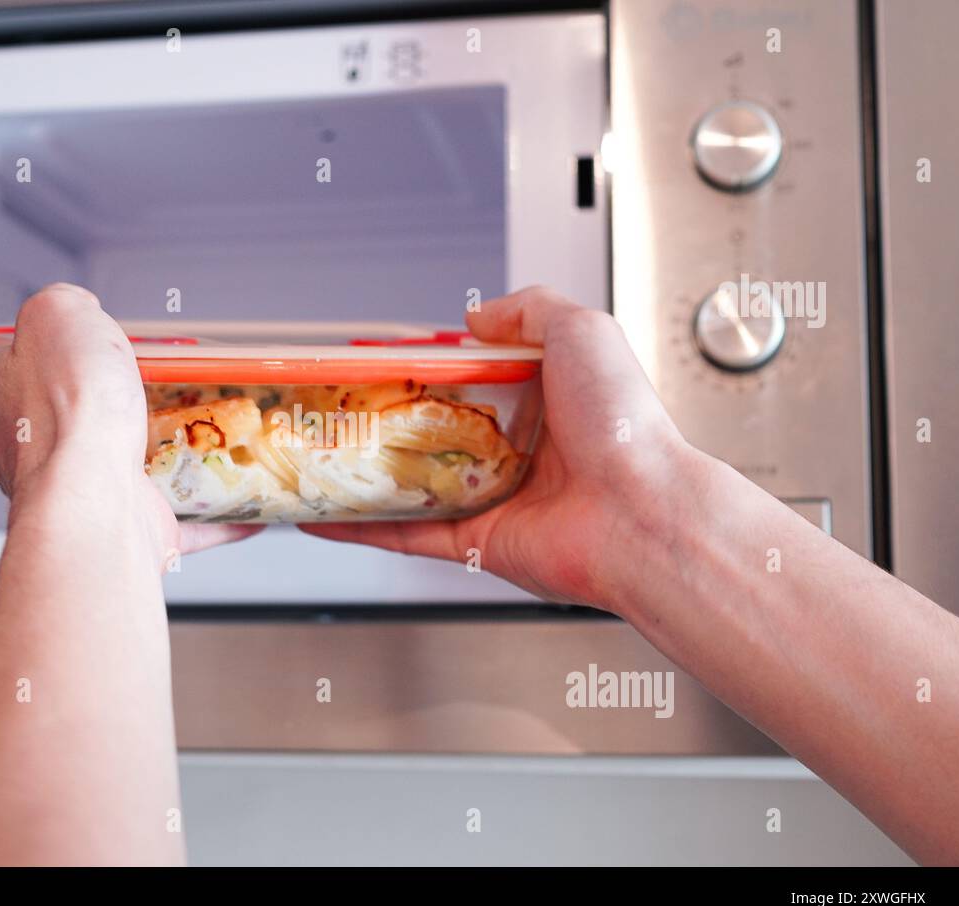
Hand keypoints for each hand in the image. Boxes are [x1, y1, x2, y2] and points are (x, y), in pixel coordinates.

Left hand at [0, 282, 256, 563]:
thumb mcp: (58, 315)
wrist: (94, 501)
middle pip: (24, 419)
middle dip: (59, 402)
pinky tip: (240, 510)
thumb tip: (75, 309)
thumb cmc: (71, 411)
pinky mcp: (114, 526)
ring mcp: (63, 492)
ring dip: (129, 457)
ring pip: (89, 472)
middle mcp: (19, 446)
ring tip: (183, 439)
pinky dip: (203, 518)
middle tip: (105, 384)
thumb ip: (62, 304)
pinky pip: (164, 521)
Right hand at [304, 286, 697, 609]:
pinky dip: (363, 529)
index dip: (422, 365)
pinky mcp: (476, 542)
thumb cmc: (623, 426)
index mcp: (542, 398)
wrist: (641, 514)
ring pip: (412, 482)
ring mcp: (494, 497)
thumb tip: (477, 316)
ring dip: (365, 472)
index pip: (467, 376)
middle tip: (337, 404)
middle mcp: (516, 448)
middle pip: (433, 428)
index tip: (380, 356)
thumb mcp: (583, 331)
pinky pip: (408, 534)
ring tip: (317, 457)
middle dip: (385, 418)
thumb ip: (529, 310)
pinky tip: (324, 517)